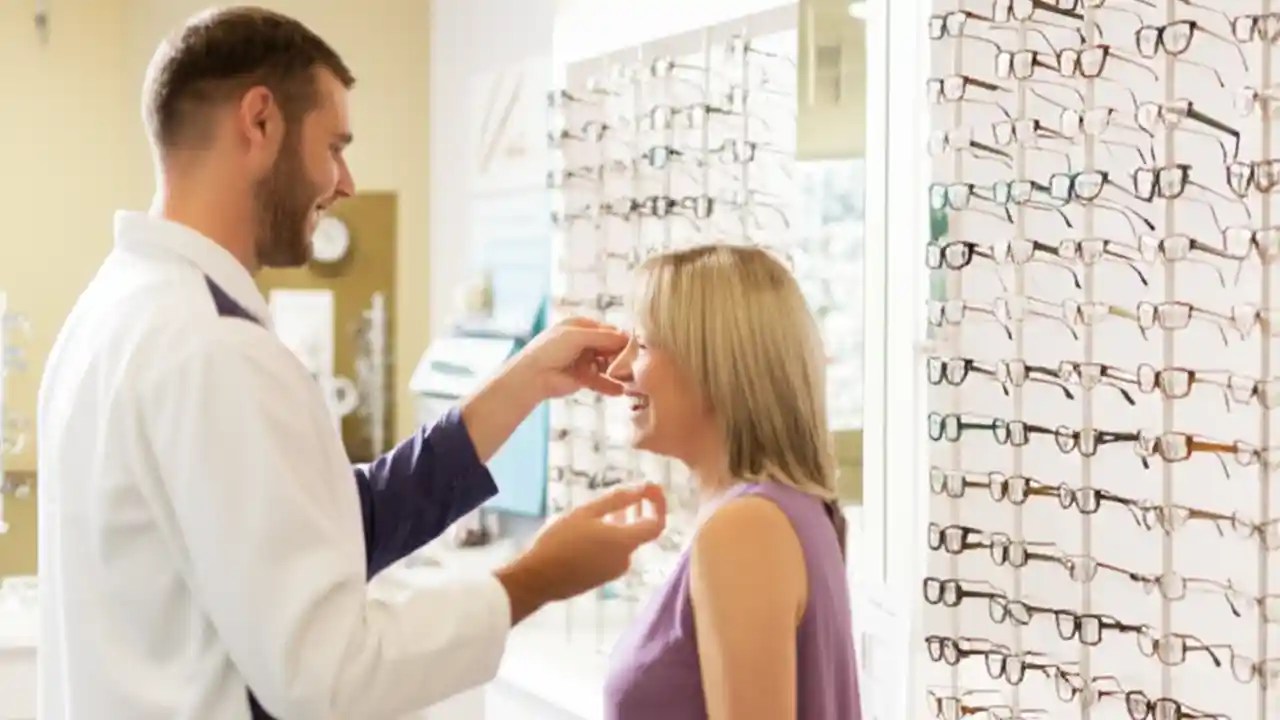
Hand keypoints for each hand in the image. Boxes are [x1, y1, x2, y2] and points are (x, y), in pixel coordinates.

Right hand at [495, 484, 666, 621]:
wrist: (536, 580)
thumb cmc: (560, 542)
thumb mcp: (586, 513)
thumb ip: (617, 500)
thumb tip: (641, 488)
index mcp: (624, 543)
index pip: (657, 524)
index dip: (658, 504)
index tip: (651, 488)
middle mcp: (624, 560)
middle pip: (639, 532)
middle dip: (636, 510)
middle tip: (626, 493)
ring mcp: (612, 572)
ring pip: (623, 542)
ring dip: (619, 524)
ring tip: (600, 510)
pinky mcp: (600, 578)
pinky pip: (612, 553)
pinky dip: (609, 538)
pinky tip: (588, 530)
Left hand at [514, 317, 629, 398]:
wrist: (533, 376)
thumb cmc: (551, 349)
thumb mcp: (577, 336)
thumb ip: (603, 337)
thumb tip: (627, 337)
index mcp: (580, 326)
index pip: (607, 330)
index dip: (620, 337)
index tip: (635, 346)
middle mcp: (583, 342)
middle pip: (610, 347)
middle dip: (621, 355)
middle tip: (634, 363)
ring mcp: (584, 360)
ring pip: (607, 364)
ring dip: (618, 370)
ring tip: (630, 378)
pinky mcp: (583, 379)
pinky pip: (601, 381)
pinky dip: (610, 386)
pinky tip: (621, 391)